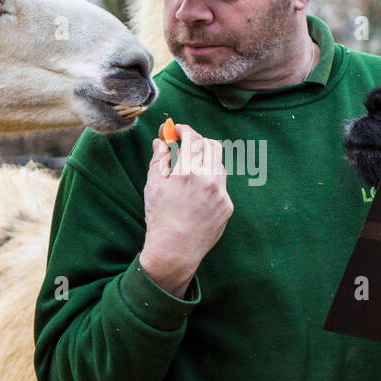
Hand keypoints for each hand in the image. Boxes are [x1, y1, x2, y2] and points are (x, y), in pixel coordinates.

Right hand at [139, 124, 232, 296]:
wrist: (175, 251)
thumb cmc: (160, 218)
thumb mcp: (154, 185)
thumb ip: (159, 159)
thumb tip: (161, 142)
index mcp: (189, 171)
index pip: (192, 138)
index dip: (184, 130)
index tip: (177, 130)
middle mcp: (210, 179)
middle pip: (211, 145)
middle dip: (198, 142)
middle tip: (185, 146)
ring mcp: (222, 194)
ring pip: (218, 164)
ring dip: (205, 161)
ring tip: (189, 171)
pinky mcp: (227, 206)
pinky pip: (221, 185)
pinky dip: (210, 181)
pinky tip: (196, 193)